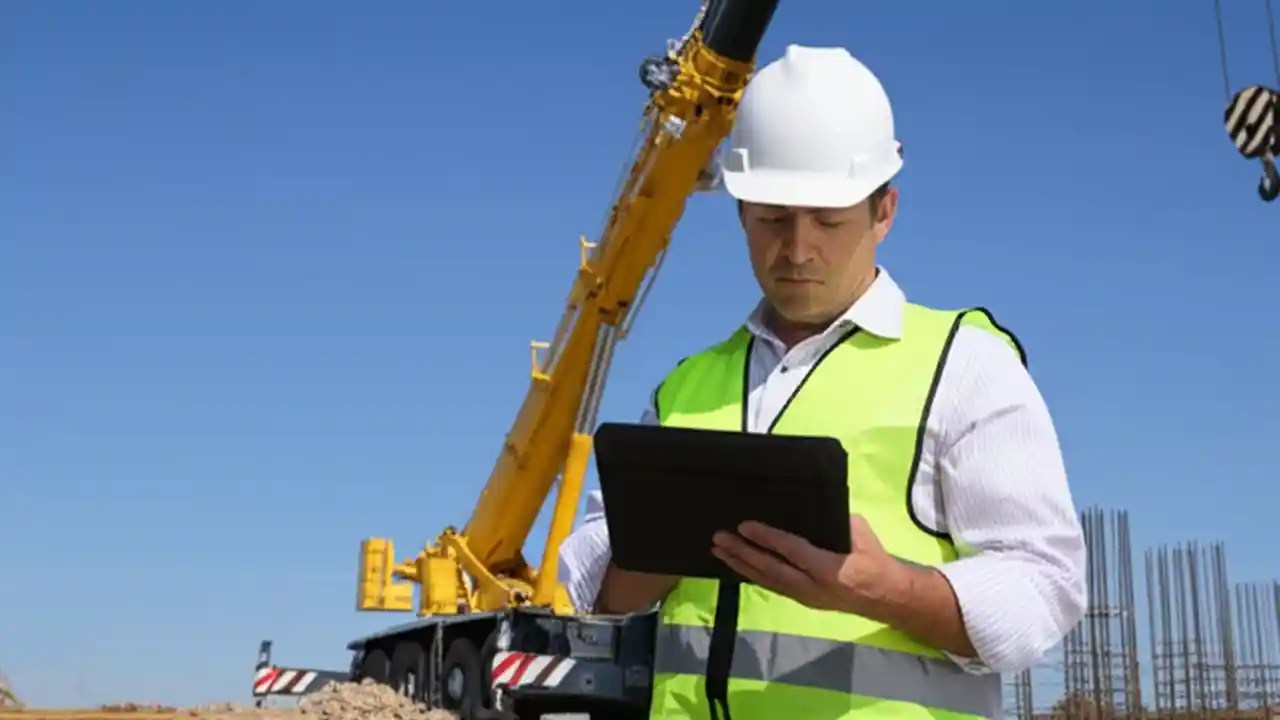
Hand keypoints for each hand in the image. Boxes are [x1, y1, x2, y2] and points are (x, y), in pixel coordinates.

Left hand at [710, 514, 905, 614]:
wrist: (885, 596)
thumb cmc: (874, 559)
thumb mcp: (859, 532)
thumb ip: (832, 521)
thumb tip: (808, 507)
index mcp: (827, 568)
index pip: (790, 550)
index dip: (765, 538)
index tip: (743, 525)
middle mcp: (811, 586)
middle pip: (769, 569)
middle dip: (742, 553)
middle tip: (719, 538)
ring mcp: (804, 597)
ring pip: (766, 581)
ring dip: (740, 565)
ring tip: (719, 551)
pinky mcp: (802, 600)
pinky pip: (772, 586)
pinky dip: (753, 575)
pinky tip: (737, 565)